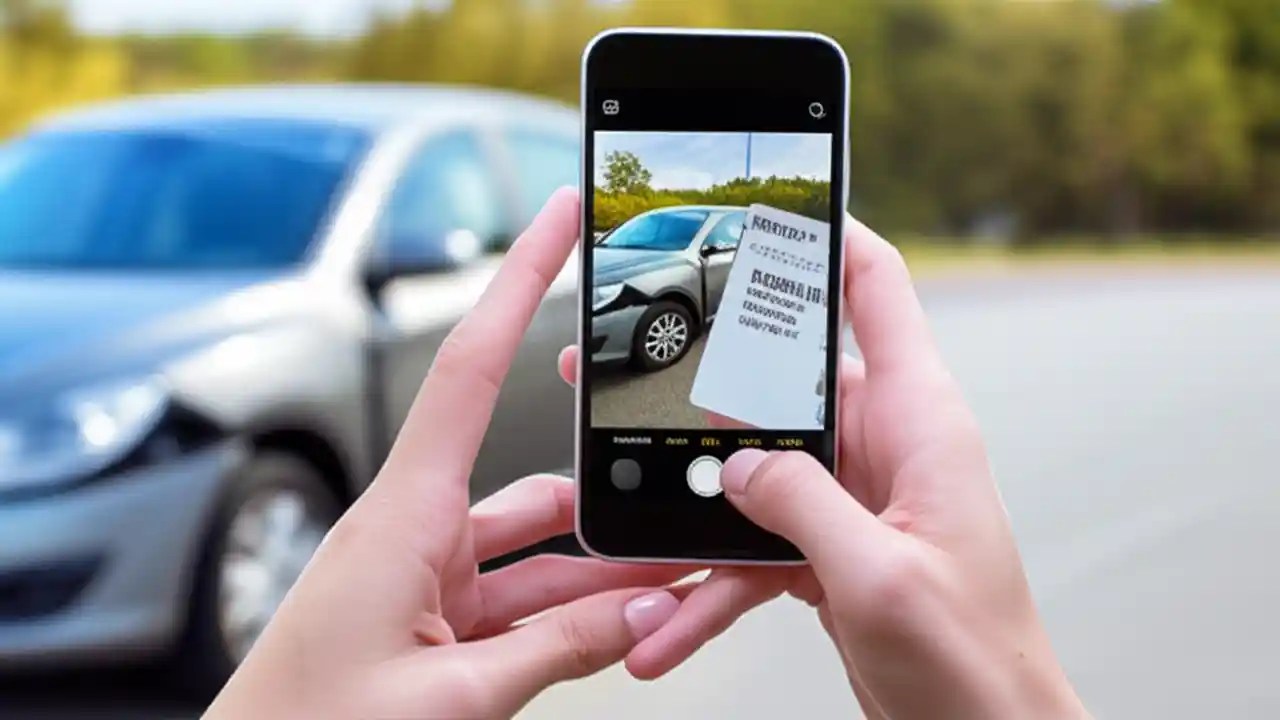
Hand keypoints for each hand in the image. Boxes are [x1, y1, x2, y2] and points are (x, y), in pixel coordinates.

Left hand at [207, 189, 696, 719]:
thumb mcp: (447, 700)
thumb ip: (553, 653)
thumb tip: (640, 618)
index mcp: (401, 517)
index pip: (471, 367)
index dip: (517, 280)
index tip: (556, 219)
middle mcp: (414, 530)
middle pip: (536, 481)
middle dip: (610, 490)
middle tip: (672, 483)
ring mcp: (426, 576)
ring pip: (539, 549)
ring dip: (604, 565)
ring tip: (672, 573)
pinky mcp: (433, 618)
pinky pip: (522, 597)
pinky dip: (574, 609)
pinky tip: (623, 620)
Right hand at [557, 216, 1088, 717]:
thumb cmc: (974, 660)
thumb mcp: (879, 576)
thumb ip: (801, 505)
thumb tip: (737, 465)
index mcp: (919, 423)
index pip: (876, 291)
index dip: (827, 235)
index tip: (764, 207)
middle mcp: (884, 447)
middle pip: (782, 382)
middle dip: (702, 383)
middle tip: (628, 370)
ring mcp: (852, 497)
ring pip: (754, 469)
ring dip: (690, 500)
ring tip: (618, 507)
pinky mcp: (829, 545)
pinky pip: (753, 543)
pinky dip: (709, 582)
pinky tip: (670, 623)